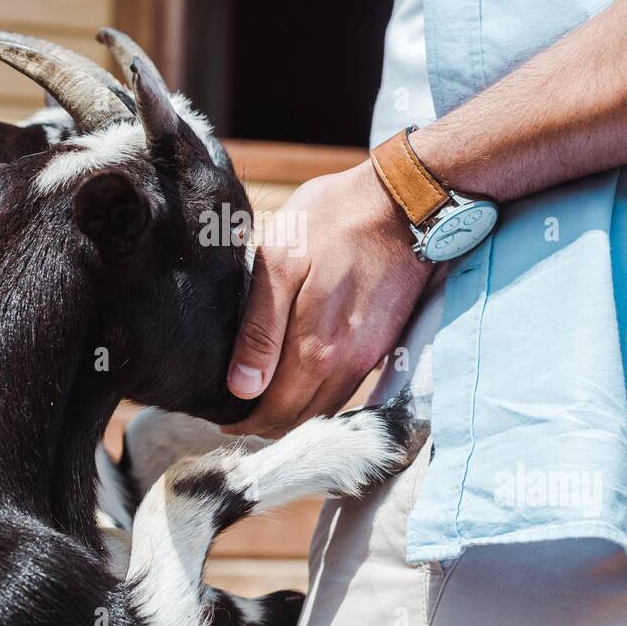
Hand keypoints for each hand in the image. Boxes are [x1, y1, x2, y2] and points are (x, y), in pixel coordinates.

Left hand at [222, 161, 432, 436]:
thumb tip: (242, 387)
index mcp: (316, 351)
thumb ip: (261, 330)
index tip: (222, 417)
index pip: (275, 414)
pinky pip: (346, 389)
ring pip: (326, 408)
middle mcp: (347, 365)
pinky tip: (303, 378)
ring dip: (294, 413)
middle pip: (301, 420)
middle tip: (237, 412)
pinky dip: (320, 396)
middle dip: (266, 424)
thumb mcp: (281, 261)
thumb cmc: (333, 220)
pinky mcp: (384, 343)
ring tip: (265, 399)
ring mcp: (370, 357)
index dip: (245, 423)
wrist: (404, 201)